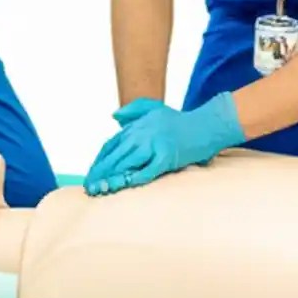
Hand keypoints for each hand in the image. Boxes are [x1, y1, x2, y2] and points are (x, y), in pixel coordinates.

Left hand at [84, 92, 244, 195]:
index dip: (99, 160)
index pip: (111, 144)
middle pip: (114, 155)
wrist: (207, 124)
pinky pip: (146, 171)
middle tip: (89, 187)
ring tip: (100, 189)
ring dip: (111, 177)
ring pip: (126, 163)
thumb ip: (134, 110)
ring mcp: (154, 145)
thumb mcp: (155, 108)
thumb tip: (114, 117)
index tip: (90, 174)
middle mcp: (142, 134)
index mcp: (137, 126)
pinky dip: (133, 179)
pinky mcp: (167, 157)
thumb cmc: (181, 120)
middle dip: (99, 172)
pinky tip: (123, 186)